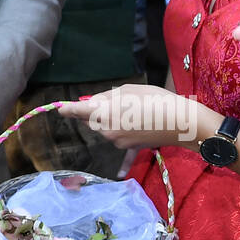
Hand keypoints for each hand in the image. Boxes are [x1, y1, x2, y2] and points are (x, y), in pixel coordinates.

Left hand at [55, 84, 203, 149]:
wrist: (180, 123)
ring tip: (132, 109)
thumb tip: (92, 103)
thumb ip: (105, 97)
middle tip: (114, 100)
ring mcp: (117, 142)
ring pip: (105, 128)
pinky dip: (121, 130)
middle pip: (92, 120)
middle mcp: (106, 131)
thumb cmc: (154, 100)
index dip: (67, 109)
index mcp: (104, 114)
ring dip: (109, 119)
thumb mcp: (127, 90)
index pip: (78, 112)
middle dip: (95, 111)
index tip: (59, 108)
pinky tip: (133, 135)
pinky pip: (117, 136)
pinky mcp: (128, 148)